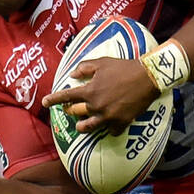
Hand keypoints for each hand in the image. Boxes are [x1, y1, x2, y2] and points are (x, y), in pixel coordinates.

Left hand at [41, 57, 157, 135]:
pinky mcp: (121, 122)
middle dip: (70, 111)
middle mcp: (96, 106)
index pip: (66, 96)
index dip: (53, 99)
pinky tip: (108, 126)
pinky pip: (110, 131)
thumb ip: (84, 68)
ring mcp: (108, 116)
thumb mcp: (102, 62)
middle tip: (70, 109)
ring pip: (89, 127)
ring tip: (81, 126)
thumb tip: (72, 75)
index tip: (45, 102)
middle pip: (75, 113)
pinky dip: (108, 129)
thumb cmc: (124, 67)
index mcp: (90, 91)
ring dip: (82, 126)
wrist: (148, 77)